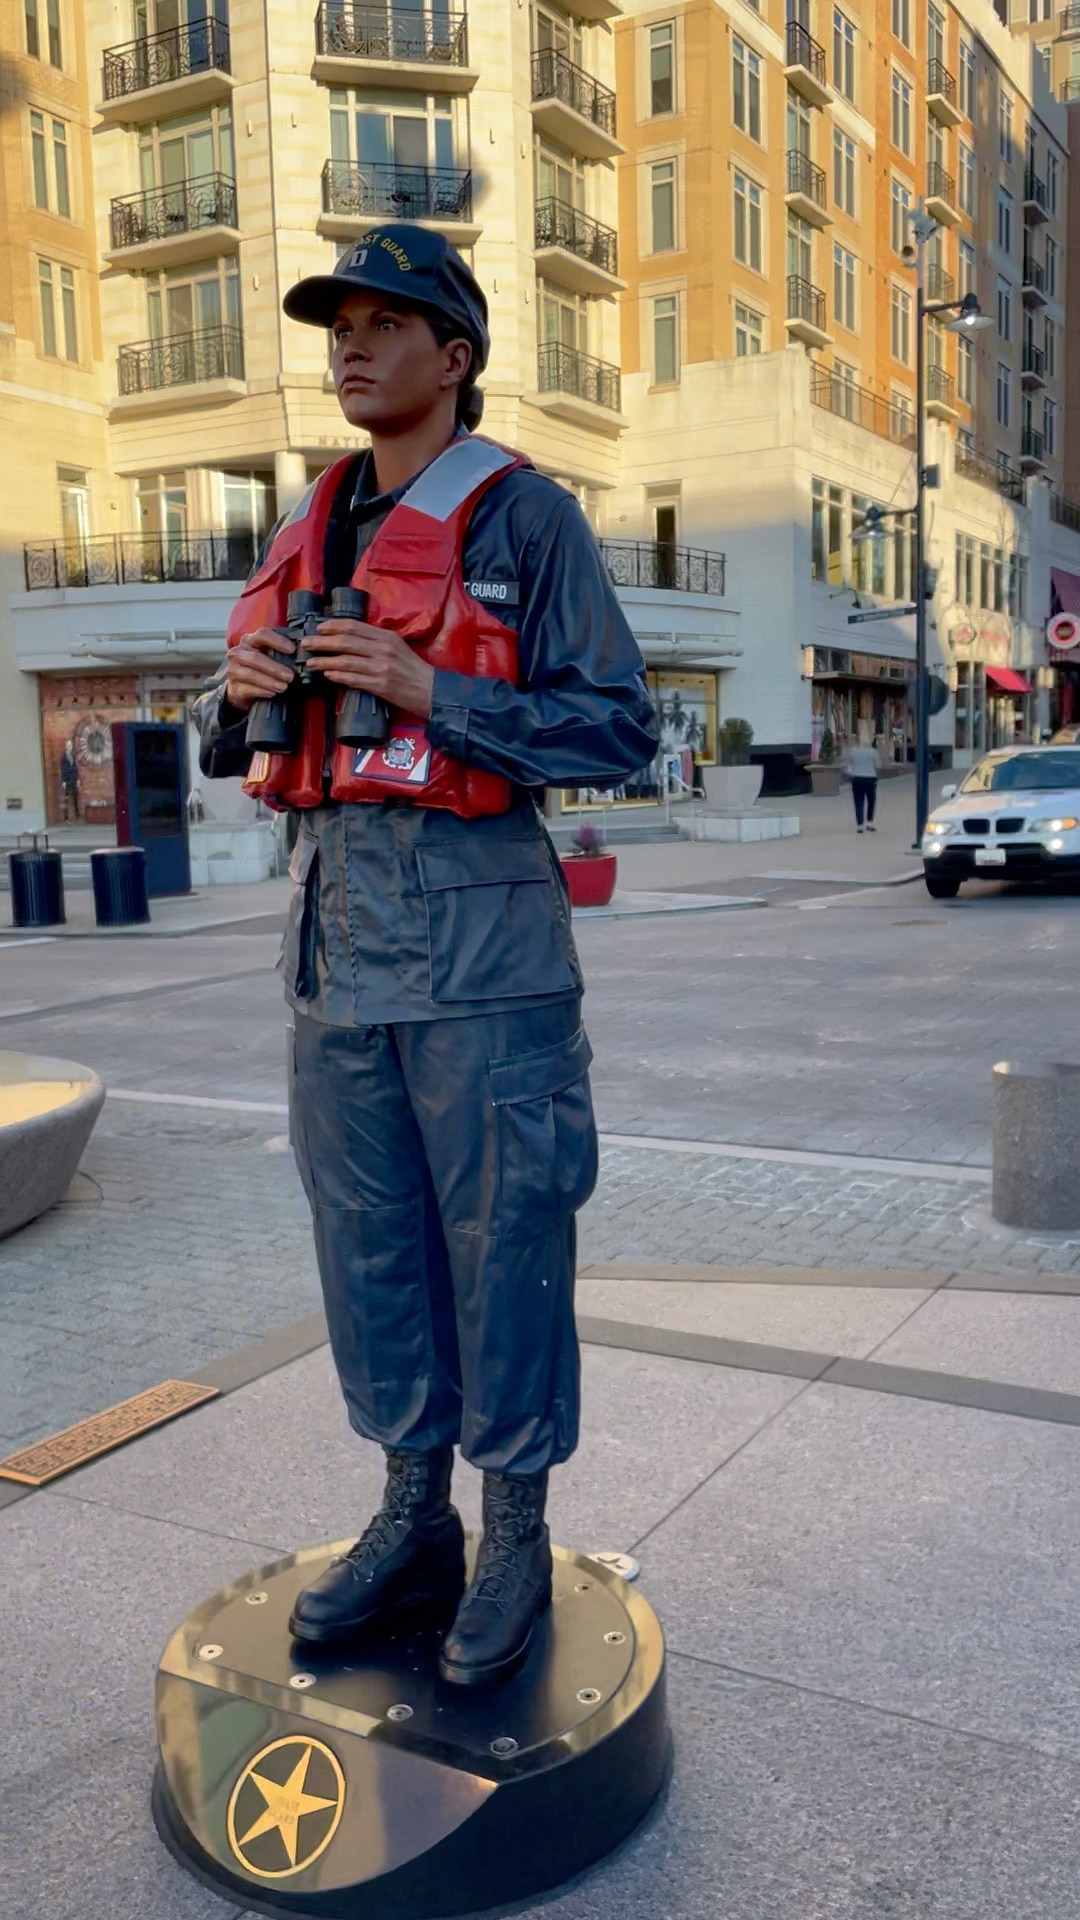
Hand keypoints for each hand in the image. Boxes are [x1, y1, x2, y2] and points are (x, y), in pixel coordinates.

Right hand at [223, 628, 295, 712]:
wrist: (241, 688)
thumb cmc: (260, 668)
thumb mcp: (269, 656)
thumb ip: (280, 653)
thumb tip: (302, 653)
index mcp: (249, 641)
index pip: (262, 635)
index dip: (277, 641)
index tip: (292, 650)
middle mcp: (238, 653)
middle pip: (255, 657)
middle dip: (275, 668)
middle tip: (290, 676)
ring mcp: (233, 670)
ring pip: (251, 674)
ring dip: (270, 681)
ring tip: (284, 687)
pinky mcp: (233, 688)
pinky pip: (247, 689)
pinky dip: (261, 691)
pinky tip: (272, 693)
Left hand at [305, 618, 434, 718]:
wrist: (432, 691)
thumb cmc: (413, 670)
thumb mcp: (397, 647)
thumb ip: (376, 642)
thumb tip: (350, 640)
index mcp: (387, 637)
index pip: (354, 626)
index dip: (333, 626)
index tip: (318, 628)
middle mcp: (383, 649)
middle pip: (346, 641)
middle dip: (322, 642)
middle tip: (306, 643)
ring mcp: (381, 668)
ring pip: (346, 661)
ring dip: (325, 661)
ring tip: (311, 662)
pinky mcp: (381, 685)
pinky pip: (353, 679)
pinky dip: (338, 676)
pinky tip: (327, 675)